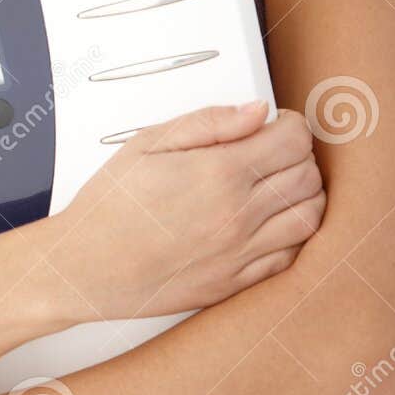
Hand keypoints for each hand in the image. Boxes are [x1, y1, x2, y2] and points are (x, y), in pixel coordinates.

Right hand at [38, 101, 324, 321]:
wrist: (84, 267)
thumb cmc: (108, 207)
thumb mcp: (146, 145)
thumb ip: (208, 122)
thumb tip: (256, 111)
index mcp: (219, 173)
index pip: (293, 140)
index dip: (292, 125)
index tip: (278, 124)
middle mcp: (238, 215)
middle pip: (307, 176)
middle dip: (299, 155)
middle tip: (276, 151)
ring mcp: (240, 253)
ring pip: (310, 217)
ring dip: (305, 195)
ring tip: (280, 184)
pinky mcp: (235, 283)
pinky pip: (290, 257)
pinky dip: (292, 235)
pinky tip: (272, 222)